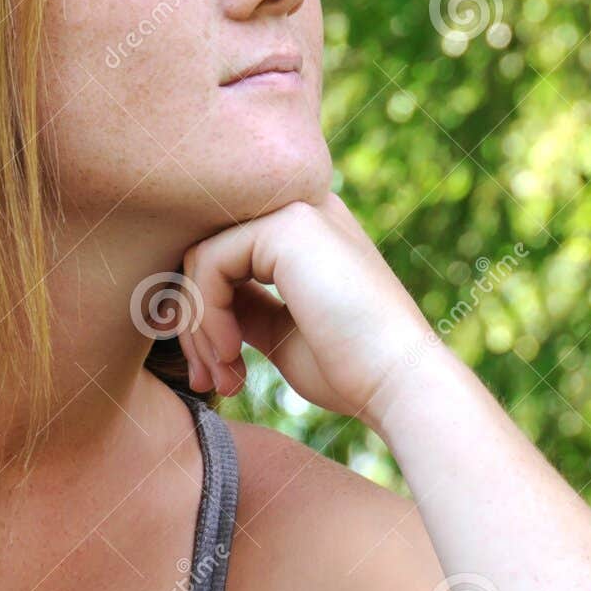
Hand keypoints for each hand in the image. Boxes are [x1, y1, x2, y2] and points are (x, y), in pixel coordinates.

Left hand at [177, 192, 438, 427]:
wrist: (401, 384)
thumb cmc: (352, 369)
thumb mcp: (280, 332)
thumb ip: (242, 306)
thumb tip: (189, 302)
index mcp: (305, 227)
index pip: (222, 252)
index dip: (202, 312)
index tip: (208, 371)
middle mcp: (300, 206)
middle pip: (206, 250)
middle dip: (194, 322)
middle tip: (206, 380)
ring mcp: (296, 209)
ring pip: (199, 256)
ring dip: (198, 325)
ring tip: (222, 376)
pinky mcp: (289, 224)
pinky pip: (209, 262)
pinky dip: (208, 315)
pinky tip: (232, 354)